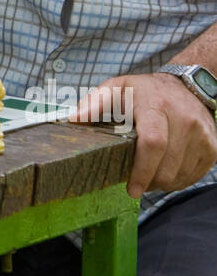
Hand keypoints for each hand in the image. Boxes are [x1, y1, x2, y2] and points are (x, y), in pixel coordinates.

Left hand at [69, 72, 216, 198]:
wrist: (187, 86)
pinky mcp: (212, 146)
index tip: (131, 189)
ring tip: (150, 174)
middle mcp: (184, 119)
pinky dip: (178, 180)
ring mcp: (202, 134)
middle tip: (136, 182)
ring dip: (162, 183)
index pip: (153, 143)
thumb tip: (74, 119)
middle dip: (148, 182)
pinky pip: (193, 176)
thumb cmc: (144, 92)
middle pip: (166, 167)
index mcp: (156, 106)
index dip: (142, 171)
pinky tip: (166, 171)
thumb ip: (95, 103)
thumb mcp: (117, 88)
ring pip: (180, 175)